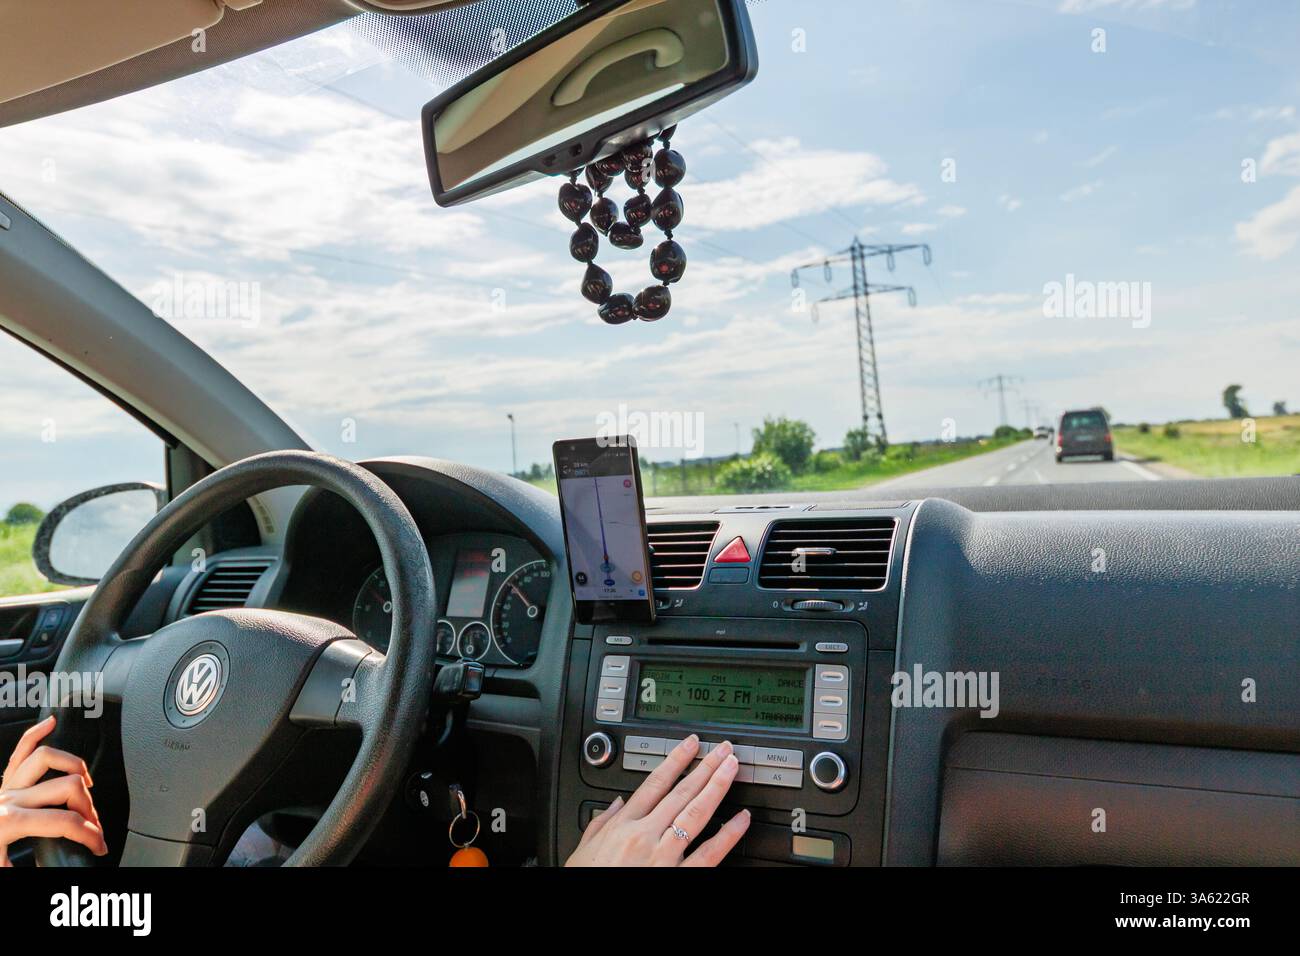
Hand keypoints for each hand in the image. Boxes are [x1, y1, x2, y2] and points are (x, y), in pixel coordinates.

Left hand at [0, 715, 107, 865]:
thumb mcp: (1, 869)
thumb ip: (30, 867)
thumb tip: (63, 864)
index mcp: (9, 822)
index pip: (66, 821)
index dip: (89, 834)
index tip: (98, 846)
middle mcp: (8, 797)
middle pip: (67, 786)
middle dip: (88, 806)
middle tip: (93, 824)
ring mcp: (5, 787)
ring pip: (47, 757)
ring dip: (74, 767)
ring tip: (86, 784)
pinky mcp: (2, 784)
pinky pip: (20, 750)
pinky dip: (35, 733)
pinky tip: (51, 724)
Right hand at [566, 735, 749, 866]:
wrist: (591, 917)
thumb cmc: (588, 882)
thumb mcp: (583, 851)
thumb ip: (600, 823)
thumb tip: (615, 803)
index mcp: (623, 825)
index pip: (655, 783)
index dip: (676, 760)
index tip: (691, 745)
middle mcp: (646, 835)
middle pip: (681, 792)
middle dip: (704, 767)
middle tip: (723, 750)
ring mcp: (664, 856)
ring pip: (696, 813)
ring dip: (717, 787)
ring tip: (732, 769)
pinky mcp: (679, 877)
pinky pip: (709, 853)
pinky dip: (728, 834)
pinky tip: (742, 819)